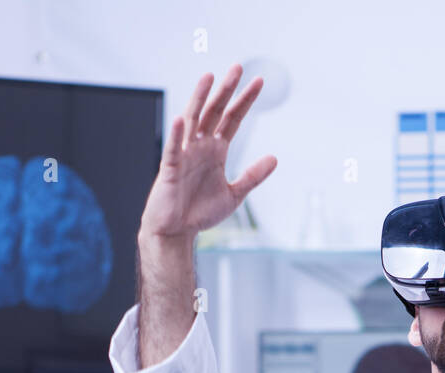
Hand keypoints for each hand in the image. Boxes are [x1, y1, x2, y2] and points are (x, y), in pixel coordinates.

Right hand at [140, 64, 277, 240]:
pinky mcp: (169, 169)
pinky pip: (173, 149)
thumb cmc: (199, 213)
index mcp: (215, 151)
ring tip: (209, 77)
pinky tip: (181, 118)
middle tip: (238, 68)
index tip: (258, 82)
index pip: (233, 119)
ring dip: (200, 99)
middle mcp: (200, 147)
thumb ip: (253, 176)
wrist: (176, 232)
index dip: (245, 101)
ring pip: (193, 121)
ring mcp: (184, 155)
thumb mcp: (234, 194)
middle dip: (226, 90)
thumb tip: (274, 158)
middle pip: (214, 112)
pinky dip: (176, 134)